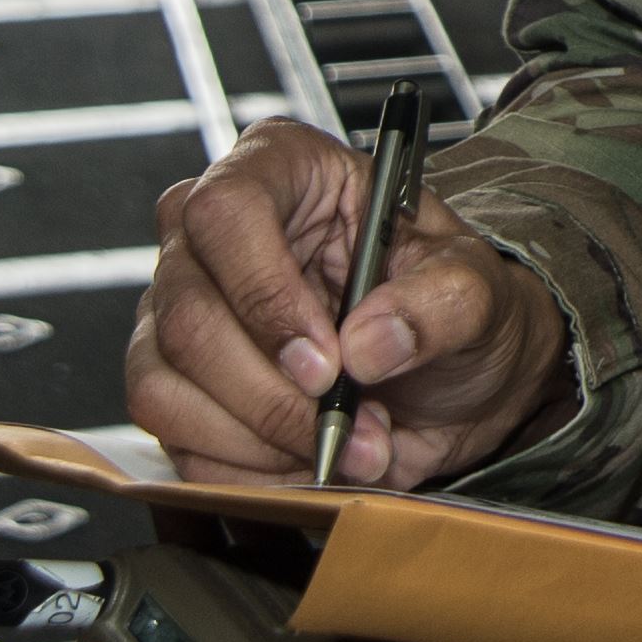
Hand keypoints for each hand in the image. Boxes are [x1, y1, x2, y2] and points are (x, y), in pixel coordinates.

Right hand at [125, 119, 571, 487]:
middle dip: (274, 394)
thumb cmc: (452, 306)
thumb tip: (368, 343)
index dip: (265, 293)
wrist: (452, 377)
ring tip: (350, 442)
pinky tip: (311, 457)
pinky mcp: (171, 386)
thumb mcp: (478, 291)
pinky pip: (176, 442)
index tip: (326, 361)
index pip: (226, 211)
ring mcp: (179, 310)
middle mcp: (211, 235)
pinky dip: (250, 470)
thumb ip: (442, 303)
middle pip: (187, 315)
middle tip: (352, 420)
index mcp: (284, 171)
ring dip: (264, 438)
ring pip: (163, 386)